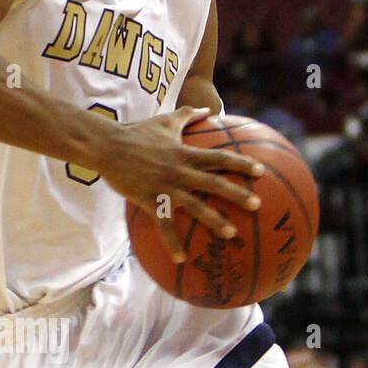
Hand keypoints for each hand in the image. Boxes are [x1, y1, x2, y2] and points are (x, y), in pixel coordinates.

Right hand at [96, 107, 262, 261]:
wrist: (108, 146)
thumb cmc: (135, 133)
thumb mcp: (164, 121)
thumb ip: (188, 114)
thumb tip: (206, 108)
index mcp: (186, 153)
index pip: (220, 158)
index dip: (241, 163)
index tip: (260, 171)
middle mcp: (180, 171)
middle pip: (214, 183)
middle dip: (237, 193)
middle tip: (257, 204)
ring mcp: (166, 187)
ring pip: (195, 206)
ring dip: (214, 220)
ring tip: (231, 232)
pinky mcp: (150, 200)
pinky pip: (164, 225)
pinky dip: (172, 242)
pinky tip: (181, 259)